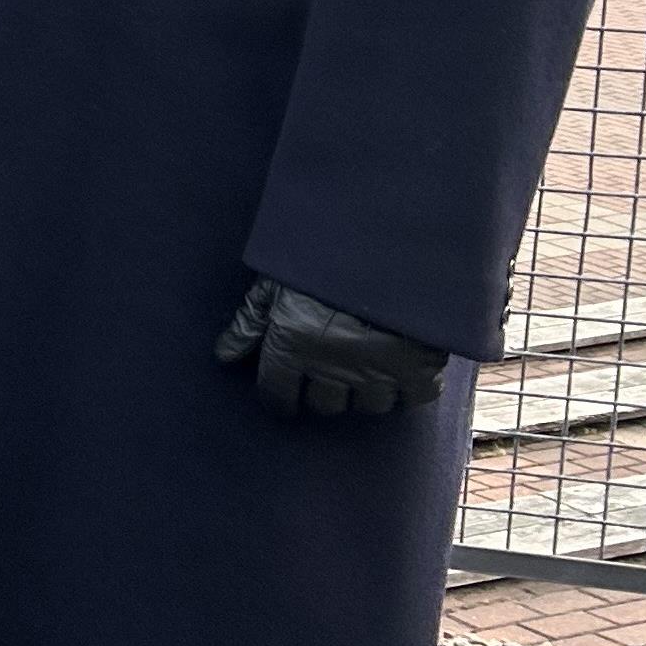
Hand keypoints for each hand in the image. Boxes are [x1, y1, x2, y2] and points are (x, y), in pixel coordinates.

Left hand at [214, 277, 447, 418]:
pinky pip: (415, 398)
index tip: (286, 397)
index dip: (280, 399)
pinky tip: (403, 369)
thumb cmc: (323, 256)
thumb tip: (225, 356)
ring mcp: (378, 372)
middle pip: (325, 405)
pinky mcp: (420, 368)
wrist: (392, 240)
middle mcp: (332, 368)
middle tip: (331, 371)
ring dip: (366, 391)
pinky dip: (409, 389)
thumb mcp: (276, 280)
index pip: (278, 395)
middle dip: (324, 391)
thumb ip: (250, 321)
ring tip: (368, 368)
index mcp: (291, 347)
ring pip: (369, 405)